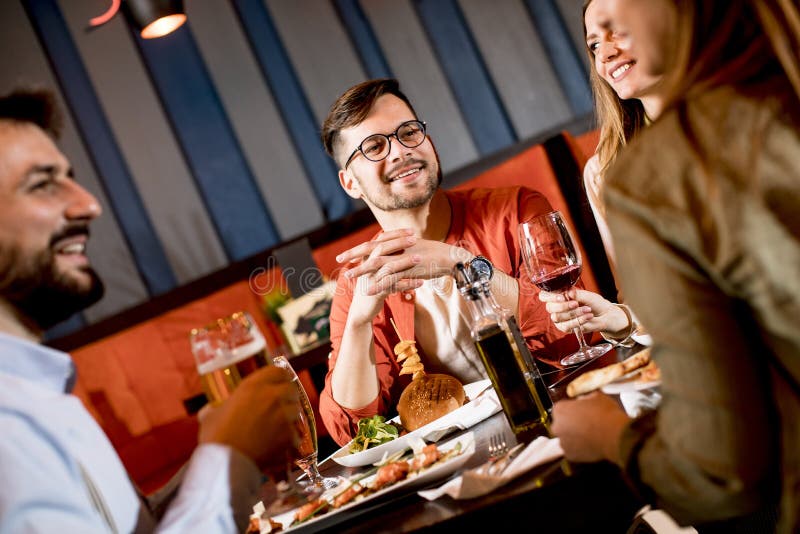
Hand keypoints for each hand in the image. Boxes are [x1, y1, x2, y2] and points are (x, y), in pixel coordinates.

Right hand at [199, 366, 299, 477]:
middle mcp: (272, 396)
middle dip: (288, 397)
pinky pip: (297, 434)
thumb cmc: (215, 437)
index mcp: (253, 386)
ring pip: (297, 411)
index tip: (278, 384)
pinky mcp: (289, 435)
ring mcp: (283, 415)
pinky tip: (281, 445)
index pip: (278, 371)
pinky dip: (291, 440)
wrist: (226, 463)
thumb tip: (210, 409)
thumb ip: (215, 408)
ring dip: (291, 418)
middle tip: (280, 407)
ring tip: (281, 428)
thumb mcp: (210, 416)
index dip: (280, 378)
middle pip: (291, 389)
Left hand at [337, 228, 470, 323]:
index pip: (374, 242)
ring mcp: (405, 257)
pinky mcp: (411, 269)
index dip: (359, 248)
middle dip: (353, 254)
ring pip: (378, 262)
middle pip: (371, 248)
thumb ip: (402, 250)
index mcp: (399, 240)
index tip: (346, 254)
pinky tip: (368, 290)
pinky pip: (391, 277)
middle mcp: (400, 245)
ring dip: (362, 270)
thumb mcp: (416, 249)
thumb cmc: (435, 255)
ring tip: (348, 277)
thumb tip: (391, 253)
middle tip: (339, 260)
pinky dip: (378, 284)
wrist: (452, 258)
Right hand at [538, 288, 628, 335]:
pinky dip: (578, 321)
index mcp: (559, 296)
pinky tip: (588, 317)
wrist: (605, 315)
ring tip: (587, 310)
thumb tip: (568, 292)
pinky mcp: (566, 328)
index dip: (550, 296)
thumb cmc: (595, 303)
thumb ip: (576, 293)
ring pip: (557, 317)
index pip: (544, 295)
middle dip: (563, 306)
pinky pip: (566, 326)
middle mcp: (557, 307)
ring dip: (573, 313)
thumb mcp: (587, 295)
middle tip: (576, 303)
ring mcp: (560, 318)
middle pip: (549, 307)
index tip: (562, 297)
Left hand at [551, 393, 629, 462]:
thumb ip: (584, 398)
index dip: (572, 410)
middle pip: (561, 424)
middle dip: (570, 424)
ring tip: (590, 434)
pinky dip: (579, 448)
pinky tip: (591, 443)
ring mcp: (562, 442)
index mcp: (559, 409)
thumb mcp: (595, 396)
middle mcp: (557, 426)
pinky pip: (573, 450)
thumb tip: (583, 401)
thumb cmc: (606, 415)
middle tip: (585, 424)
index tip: (580, 412)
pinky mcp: (570, 455)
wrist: (615, 436)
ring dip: (574, 436)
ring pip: (566, 438)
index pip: (561, 408)